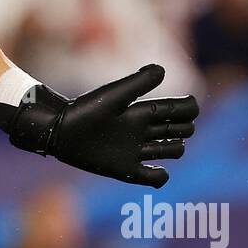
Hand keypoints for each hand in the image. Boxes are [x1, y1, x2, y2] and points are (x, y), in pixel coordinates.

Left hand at [0, 64, 198, 187]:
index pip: (179, 108)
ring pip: (172, 150)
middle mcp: (143, 130)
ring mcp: (136, 150)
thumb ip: (138, 83)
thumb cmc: (85, 111)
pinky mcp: (126, 170)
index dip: (188, 108)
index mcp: (142, 111)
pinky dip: (161, 177)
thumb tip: (163, 69)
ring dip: (175, 148)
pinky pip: (154, 178)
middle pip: (180, 129)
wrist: (59, 132)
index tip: (186, 107)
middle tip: (167, 126)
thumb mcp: (114, 96)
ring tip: (161, 145)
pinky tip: (156, 170)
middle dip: (184, 127)